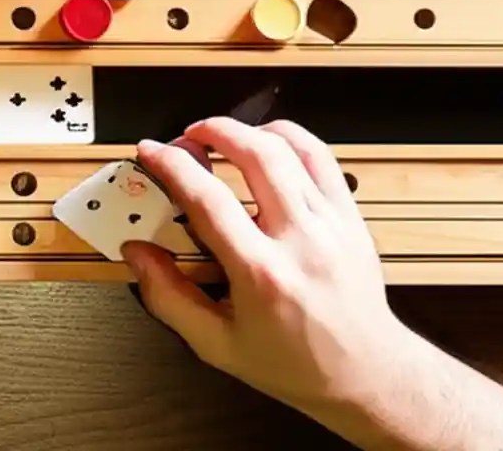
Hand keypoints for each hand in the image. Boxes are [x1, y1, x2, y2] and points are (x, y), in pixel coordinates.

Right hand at [123, 118, 410, 416]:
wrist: (365, 372)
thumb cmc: (295, 363)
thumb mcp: (217, 345)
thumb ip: (169, 297)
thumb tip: (137, 254)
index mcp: (261, 274)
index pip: (208, 198)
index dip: (171, 166)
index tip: (151, 152)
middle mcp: (300, 240)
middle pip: (255, 153)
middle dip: (212, 131)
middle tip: (187, 137)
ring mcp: (331, 223)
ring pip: (291, 146)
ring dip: (249, 129)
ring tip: (224, 136)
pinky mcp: (350, 216)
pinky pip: (321, 157)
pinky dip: (290, 139)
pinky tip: (268, 144)